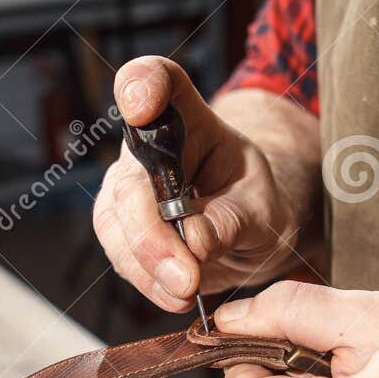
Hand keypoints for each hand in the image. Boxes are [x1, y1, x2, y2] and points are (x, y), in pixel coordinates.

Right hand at [94, 57, 309, 311]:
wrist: (247, 231)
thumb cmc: (254, 202)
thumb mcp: (262, 208)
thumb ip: (233, 220)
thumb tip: (195, 242)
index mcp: (187, 117)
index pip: (157, 81)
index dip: (142, 85)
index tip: (142, 104)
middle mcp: (147, 147)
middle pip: (130, 182)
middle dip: (153, 235)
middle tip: (188, 276)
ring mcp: (126, 188)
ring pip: (116, 226)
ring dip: (149, 266)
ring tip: (187, 292)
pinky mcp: (119, 227)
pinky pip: (121, 256)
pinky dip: (149, 281)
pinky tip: (176, 296)